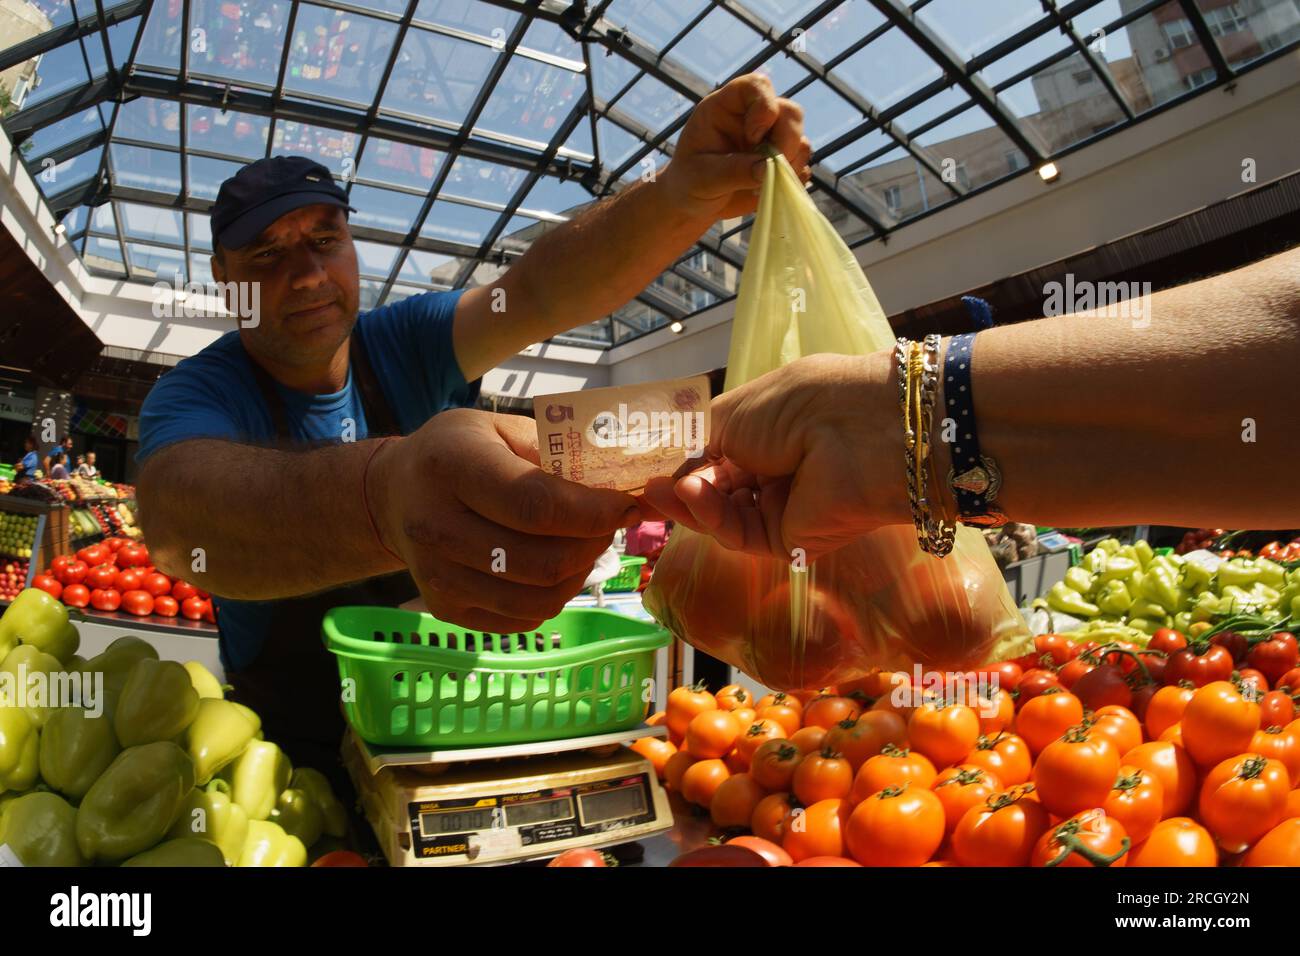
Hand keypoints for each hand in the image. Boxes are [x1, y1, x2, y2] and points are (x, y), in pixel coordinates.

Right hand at [372, 409, 640, 631]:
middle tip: (608, 525)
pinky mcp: (446, 610)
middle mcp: (437, 527)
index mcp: (452, 468)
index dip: (593, 512)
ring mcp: (438, 577)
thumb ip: (554, 453)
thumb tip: (624, 485)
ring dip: (579, 574)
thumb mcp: (497, 428)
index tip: (626, 505)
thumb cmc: (456, 452)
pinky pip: (522, 618)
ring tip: (584, 545)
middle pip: (542, 561)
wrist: (392, 495)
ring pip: (538, 599)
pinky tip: (554, 568)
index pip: (536, 506)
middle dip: (593, 544)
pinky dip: (553, 597)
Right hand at [640, 353, 909, 559]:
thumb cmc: (797, 404)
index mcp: (769, 434)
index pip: (717, 458)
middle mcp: (776, 472)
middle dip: (678, 489)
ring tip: (659, 491)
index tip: (646, 468)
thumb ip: (698, 444)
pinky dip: (713, 516)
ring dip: (690, 503)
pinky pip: (740, 533)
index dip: (682, 464)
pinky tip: (692, 496)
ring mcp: (782, 509)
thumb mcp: (733, 412)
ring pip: (723, 517)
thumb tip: (674, 473)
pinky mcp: (789, 542)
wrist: (855, 429)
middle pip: (716, 492)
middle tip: (642, 489)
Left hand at [659, 73, 811, 222]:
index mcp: (727, 107)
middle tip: (769, 171)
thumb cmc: (688, 182)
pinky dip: (791, 182)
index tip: (753, 137)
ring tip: (760, 188)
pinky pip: (801, 166)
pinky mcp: (780, 163)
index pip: (757, 85)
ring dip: (789, 166)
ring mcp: (770, 140)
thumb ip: (733, 170)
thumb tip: (769, 168)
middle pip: (790, 112)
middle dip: (787, 142)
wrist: (693, 204)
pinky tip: (766, 192)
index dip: (764, 107)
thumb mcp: (701, 177)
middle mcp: (753, 118)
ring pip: (800, 140)